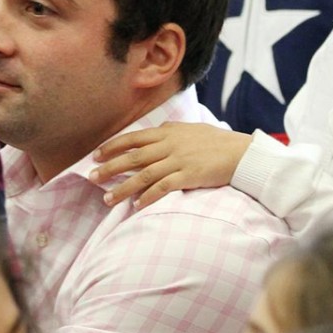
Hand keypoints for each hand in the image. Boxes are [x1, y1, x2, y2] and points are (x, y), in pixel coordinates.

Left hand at [89, 122, 252, 208]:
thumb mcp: (192, 128)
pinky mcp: (188, 176)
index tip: (96, 155)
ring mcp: (178, 161)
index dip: (113, 147)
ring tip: (107, 199)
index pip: (133, 138)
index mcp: (168, 132)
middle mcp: (170, 145)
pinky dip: (147, 197)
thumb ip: (173, 129)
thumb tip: (159, 126)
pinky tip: (136, 206)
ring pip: (143, 175)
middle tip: (91, 177)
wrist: (241, 153)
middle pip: (133, 157)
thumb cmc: (217, 141)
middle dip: (109, 168)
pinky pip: (163, 188)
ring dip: (123, 188)